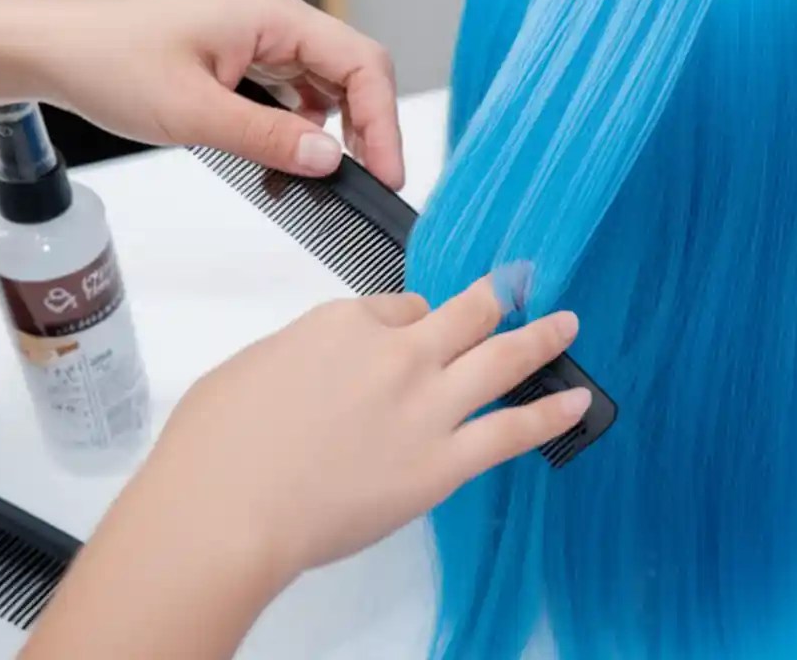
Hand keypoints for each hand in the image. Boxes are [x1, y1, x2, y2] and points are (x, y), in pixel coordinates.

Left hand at [24, 0, 404, 187]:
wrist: (48, 48)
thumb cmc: (107, 61)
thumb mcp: (194, 113)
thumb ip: (269, 139)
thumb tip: (331, 161)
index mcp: (271, 14)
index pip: (362, 64)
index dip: (384, 123)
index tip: (386, 175)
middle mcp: (271, 19)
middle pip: (351, 74)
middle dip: (365, 131)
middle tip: (364, 186)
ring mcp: (255, 37)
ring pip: (321, 87)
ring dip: (326, 135)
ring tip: (311, 181)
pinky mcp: (237, 57)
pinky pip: (287, 94)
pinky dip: (292, 131)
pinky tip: (279, 162)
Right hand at [155, 274, 587, 573]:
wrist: (225, 509)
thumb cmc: (218, 444)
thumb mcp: (255, 364)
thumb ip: (308, 353)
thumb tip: (331, 364)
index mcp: (346, 322)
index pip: (400, 307)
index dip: (412, 320)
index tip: (414, 333)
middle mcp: (398, 353)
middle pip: (466, 312)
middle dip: (497, 298)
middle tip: (519, 287)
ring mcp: (427, 407)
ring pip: (503, 358)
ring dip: (542, 337)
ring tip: (569, 324)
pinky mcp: (442, 465)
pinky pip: (512, 431)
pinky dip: (551, 414)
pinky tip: (578, 401)